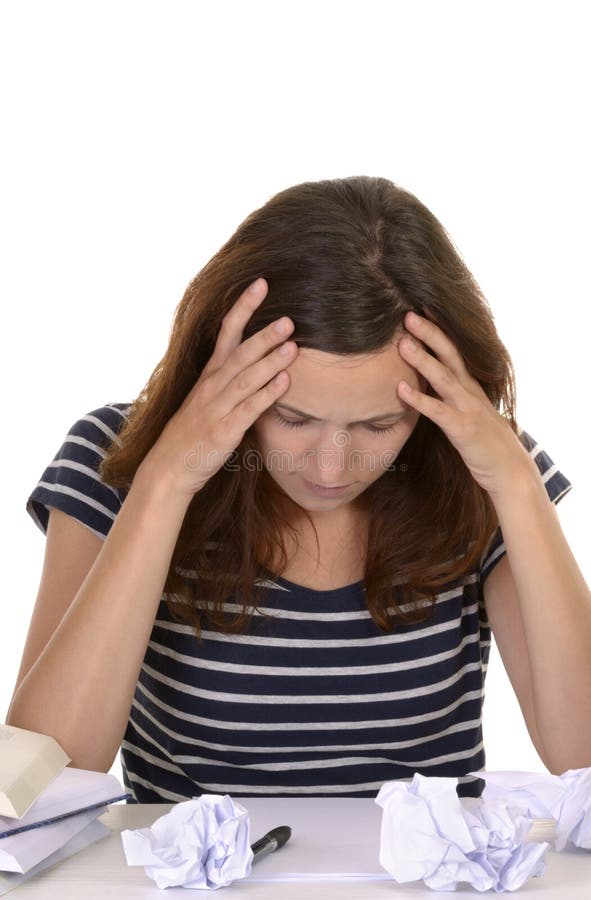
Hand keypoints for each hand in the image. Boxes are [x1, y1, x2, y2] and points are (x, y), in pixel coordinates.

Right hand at [137, 278, 297, 499]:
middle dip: (264, 335)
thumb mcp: (209, 400)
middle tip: (289, 317)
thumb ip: (231, 380)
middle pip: (239, 353)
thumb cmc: (192, 434)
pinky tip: (284, 383)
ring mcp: (216, 408)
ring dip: (270, 361)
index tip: (261, 284)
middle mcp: (212, 386)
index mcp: (210, 375)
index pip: (227, 332)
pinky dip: (266, 395)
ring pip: (245, 378)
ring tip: (293, 346)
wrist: (169, 468)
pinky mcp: (223, 431)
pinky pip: (248, 409)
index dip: (243, 307)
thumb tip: (258, 361)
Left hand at [397, 311, 535, 496]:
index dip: (438, 331)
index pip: (454, 351)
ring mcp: (467, 408)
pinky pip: (437, 411)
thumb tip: (430, 386)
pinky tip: (400, 389)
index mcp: (470, 386)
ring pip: (443, 377)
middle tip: (408, 315)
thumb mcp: (469, 413)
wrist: (509, 471)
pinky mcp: (461, 428)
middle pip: (449, 355)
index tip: (421, 310)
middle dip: (430, 333)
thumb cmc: (485, 443)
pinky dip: (418, 399)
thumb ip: (452, 398)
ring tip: (402, 343)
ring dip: (422, 359)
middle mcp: (469, 392)